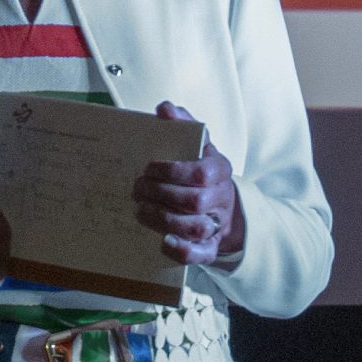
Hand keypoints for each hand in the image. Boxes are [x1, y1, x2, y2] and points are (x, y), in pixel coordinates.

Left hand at [131, 101, 244, 266]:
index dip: (173, 171)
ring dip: (166, 219)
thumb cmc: (202, 167)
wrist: (223, 202)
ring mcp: (217, 222)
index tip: (150, 168)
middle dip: (162, 195)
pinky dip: (184, 250)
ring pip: (197, 227)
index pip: (200, 172)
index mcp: (219, 168)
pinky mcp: (211, 244)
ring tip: (142, 211)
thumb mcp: (197, 143)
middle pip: (195, 200)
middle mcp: (221, 196)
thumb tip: (164, 108)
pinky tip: (164, 242)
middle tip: (138, 188)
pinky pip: (203, 253)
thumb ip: (182, 123)